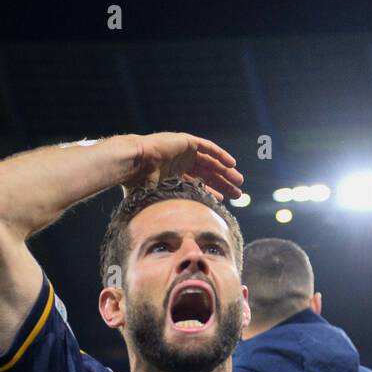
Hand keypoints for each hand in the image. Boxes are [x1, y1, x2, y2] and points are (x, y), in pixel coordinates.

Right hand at [123, 132, 243, 201]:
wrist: (133, 163)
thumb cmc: (137, 182)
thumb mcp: (155, 198)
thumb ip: (164, 208)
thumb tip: (163, 229)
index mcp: (173, 174)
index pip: (197, 184)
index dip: (211, 192)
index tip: (223, 201)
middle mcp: (180, 162)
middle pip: (208, 173)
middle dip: (223, 183)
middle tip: (237, 193)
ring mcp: (183, 151)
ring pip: (210, 161)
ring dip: (225, 171)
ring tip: (238, 181)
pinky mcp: (186, 142)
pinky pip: (207, 147)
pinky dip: (220, 154)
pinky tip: (232, 164)